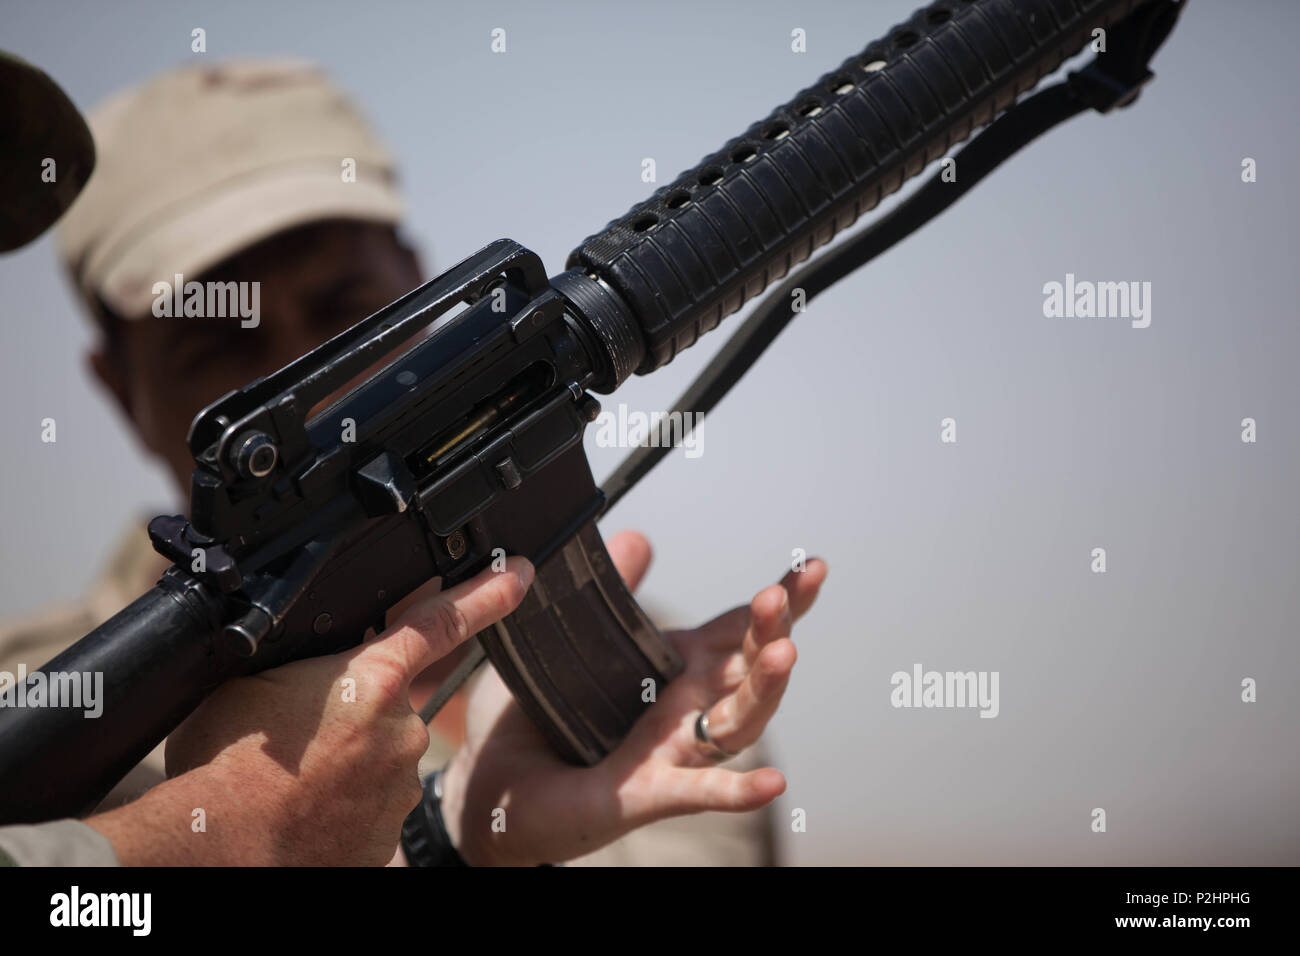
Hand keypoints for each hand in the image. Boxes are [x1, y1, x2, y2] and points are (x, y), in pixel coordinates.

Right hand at [86, 559, 532, 865]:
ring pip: (379, 754)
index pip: (444, 621)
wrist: (214, 851)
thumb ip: (312, 655)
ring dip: (345, 758)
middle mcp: (400, 732)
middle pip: (390, 700)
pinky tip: (301, 804)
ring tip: (288, 774)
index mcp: (373, 681)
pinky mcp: (388, 834)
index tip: (519, 572)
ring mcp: (398, 787)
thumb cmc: (221, 767)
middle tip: (298, 731)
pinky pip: (371, 801)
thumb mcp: (255, 680)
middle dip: (355, 708)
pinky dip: (342, 801)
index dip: (487, 593)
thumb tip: (331, 644)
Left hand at [440, 532, 826, 865]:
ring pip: (736, 723)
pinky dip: (738, 790)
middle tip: (778, 597)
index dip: (781, 599)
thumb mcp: (573, 644)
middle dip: (771, 631)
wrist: (495, 792)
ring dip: (764, 690)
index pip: (739, 629)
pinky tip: (774, 783)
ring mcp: (673, 751)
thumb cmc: (537, 724)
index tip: (811, 566)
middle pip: (748, 668)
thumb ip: (611, 593)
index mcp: (676, 670)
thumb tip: (637, 537)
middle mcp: (686, 709)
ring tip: (783, 654)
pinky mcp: (647, 792)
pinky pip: (698, 792)